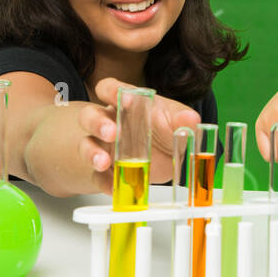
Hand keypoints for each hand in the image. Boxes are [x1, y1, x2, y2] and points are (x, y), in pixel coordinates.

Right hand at [77, 78, 201, 194]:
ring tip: (104, 161)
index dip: (112, 91)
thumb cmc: (162, 130)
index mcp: (124, 103)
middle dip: (98, 123)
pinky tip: (114, 187)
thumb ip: (182, 119)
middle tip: (112, 132)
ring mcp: (102, 147)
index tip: (124, 98)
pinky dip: (105, 183)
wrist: (160, 158)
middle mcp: (108, 123)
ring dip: (92, 153)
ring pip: (86, 145)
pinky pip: (97, 177)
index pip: (109, 89)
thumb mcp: (175, 121)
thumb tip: (191, 119)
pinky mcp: (104, 172)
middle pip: (89, 116)